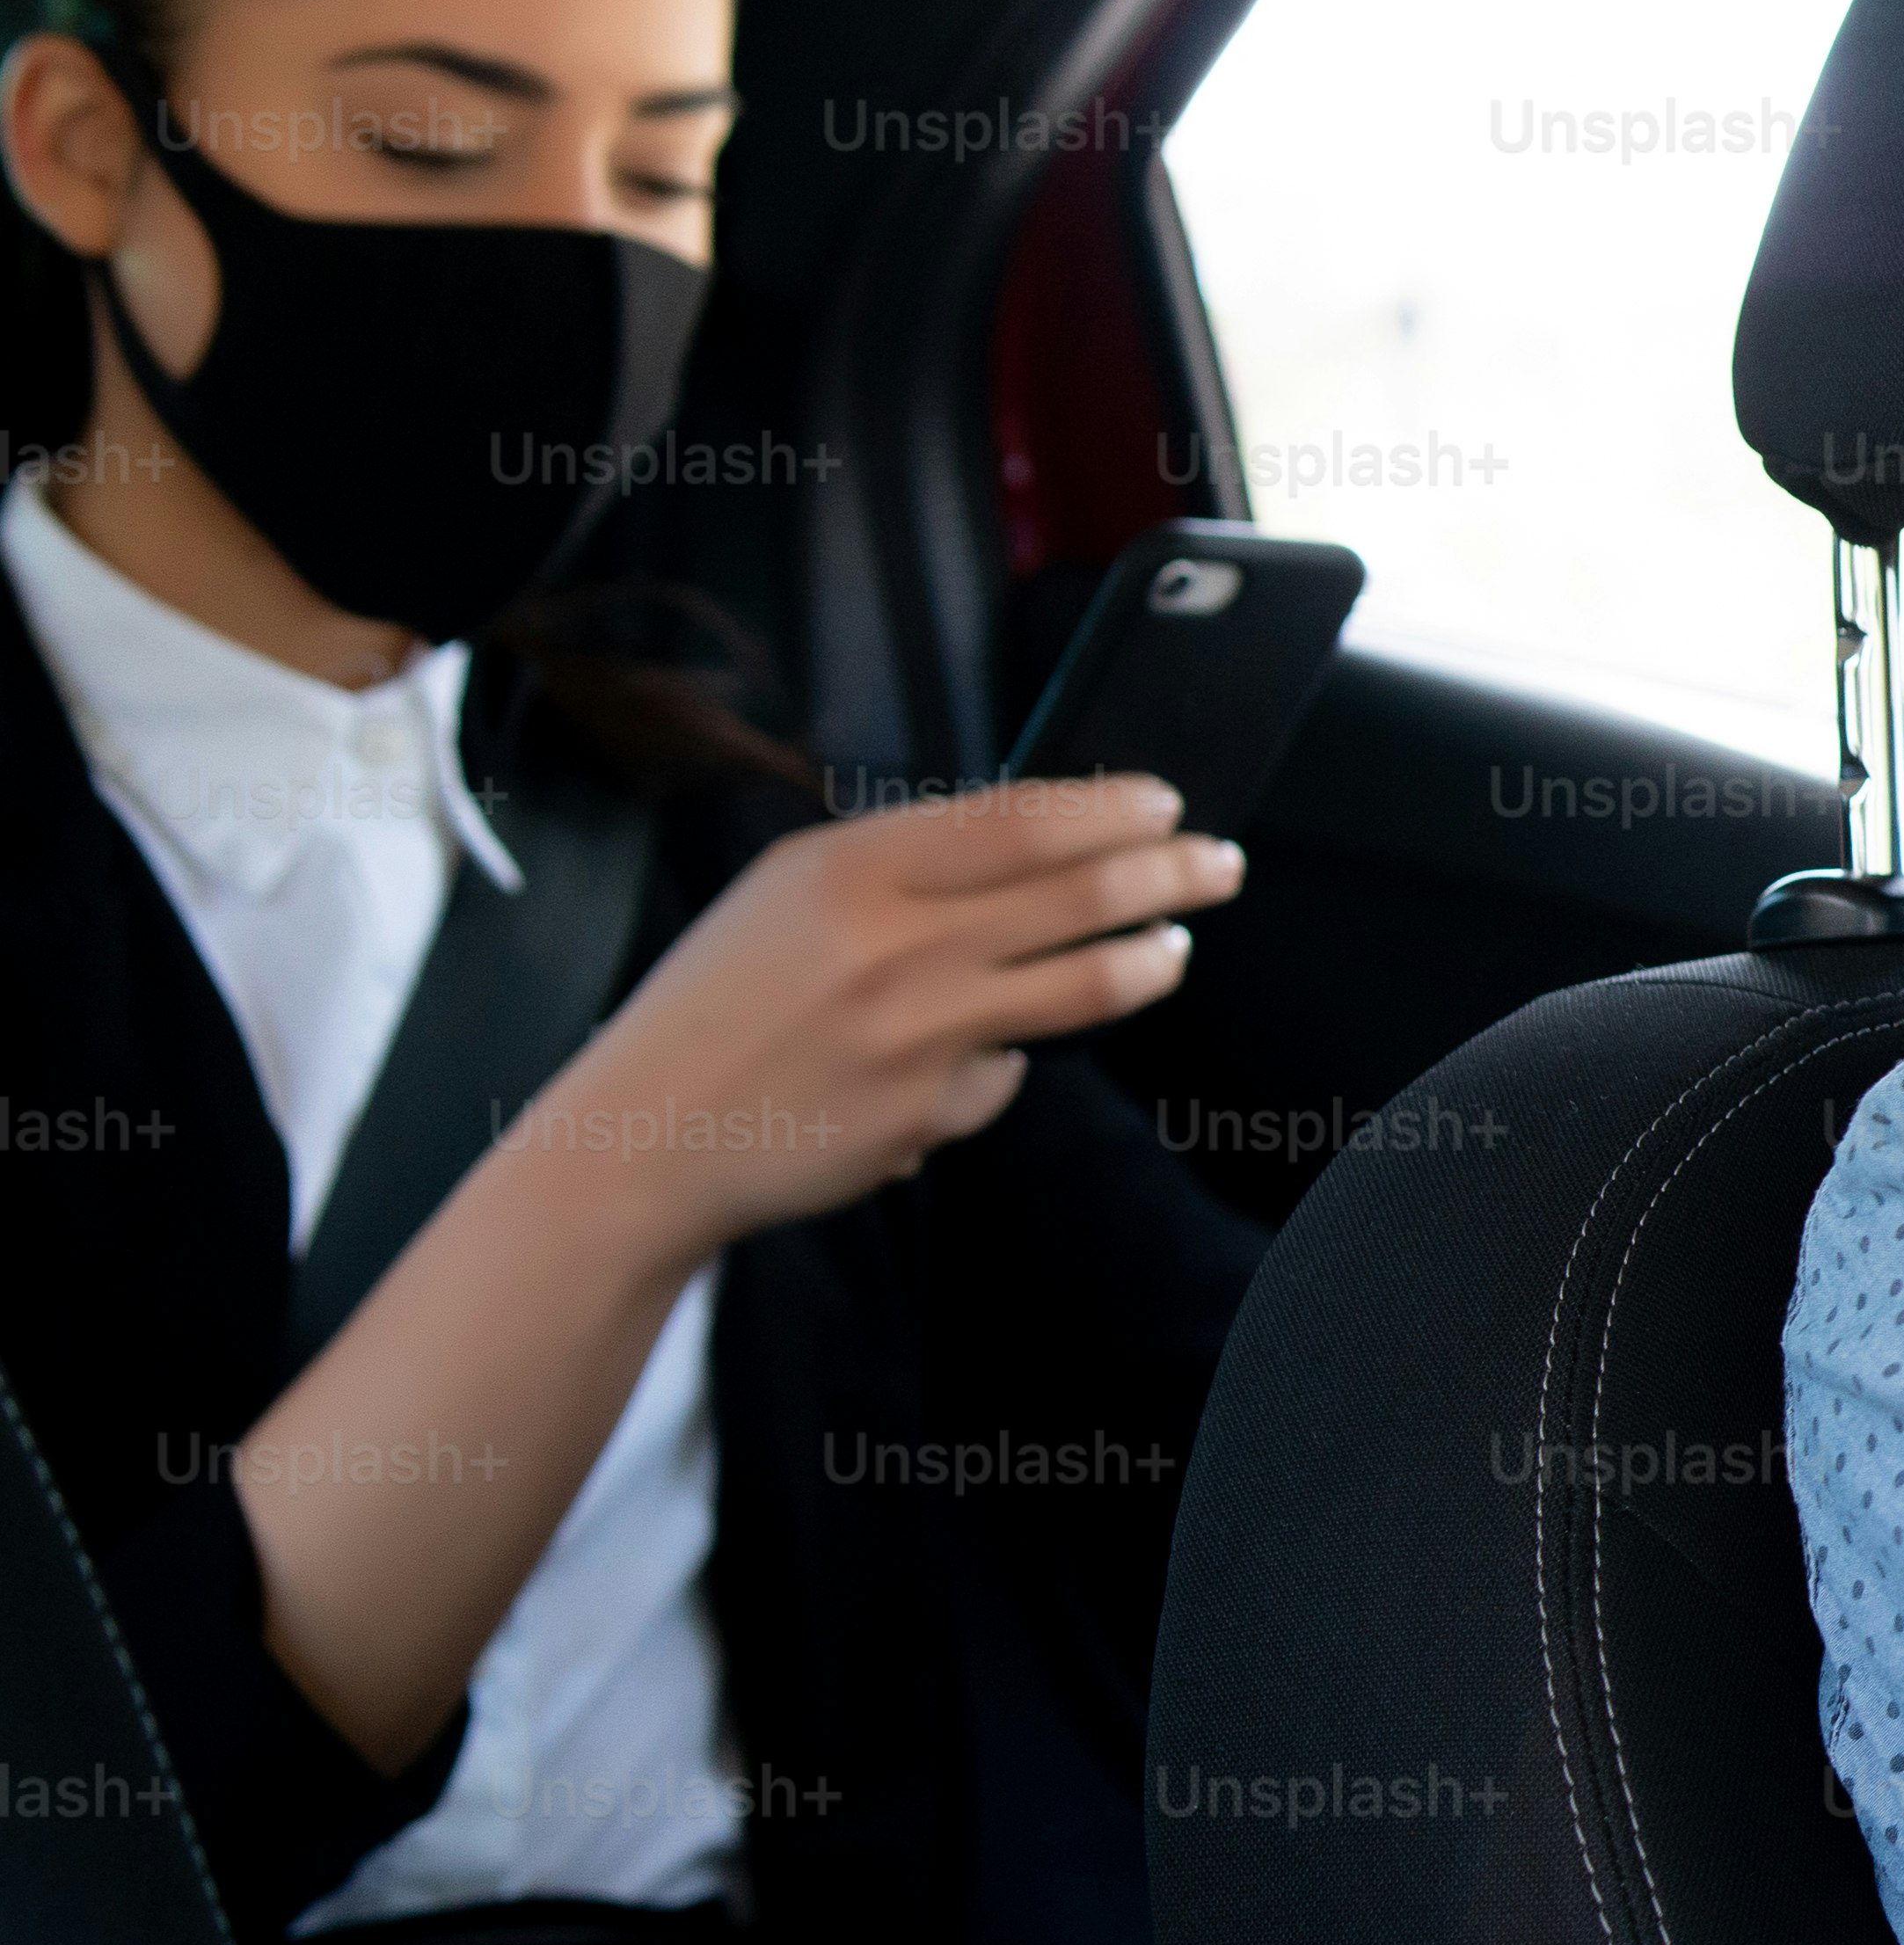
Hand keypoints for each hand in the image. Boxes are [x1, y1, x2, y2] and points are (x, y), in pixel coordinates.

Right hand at [233, 771, 1242, 1774]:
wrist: (640, 1141)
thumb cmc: (717, 1005)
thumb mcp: (785, 897)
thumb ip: (901, 866)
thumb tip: (1040, 841)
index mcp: (845, 872)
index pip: (1019, 822)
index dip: (1111, 809)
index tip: (1167, 803)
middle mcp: (889, 946)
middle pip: (1076, 897)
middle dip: (1170, 875)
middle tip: (1221, 864)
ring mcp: (915, 1037)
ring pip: (1080, 990)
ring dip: (1146, 963)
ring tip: (1173, 950)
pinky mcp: (928, 1117)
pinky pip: (1005, 1076)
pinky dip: (1000, 1066)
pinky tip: (953, 1069)